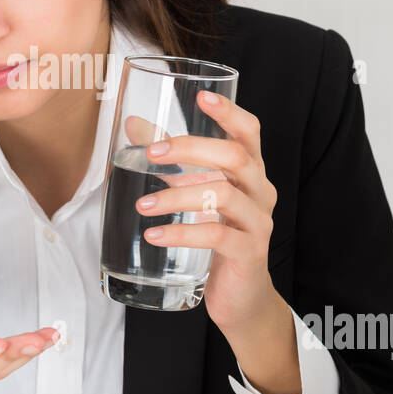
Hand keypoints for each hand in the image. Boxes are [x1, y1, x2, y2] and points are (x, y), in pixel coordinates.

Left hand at [133, 90, 283, 334]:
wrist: (242, 295)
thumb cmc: (219, 233)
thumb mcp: (195, 190)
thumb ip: (170, 159)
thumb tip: (131, 123)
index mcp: (251, 172)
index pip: (249, 133)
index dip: (230, 113)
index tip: (202, 97)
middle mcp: (261, 192)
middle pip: (236, 157)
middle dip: (192, 149)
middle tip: (152, 153)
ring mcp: (259, 223)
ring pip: (225, 196)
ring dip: (178, 196)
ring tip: (142, 204)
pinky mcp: (249, 253)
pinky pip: (218, 236)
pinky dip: (183, 232)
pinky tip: (155, 235)